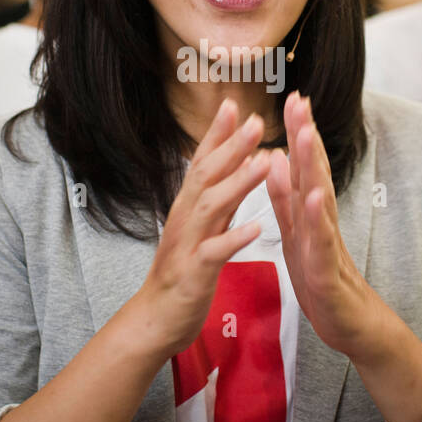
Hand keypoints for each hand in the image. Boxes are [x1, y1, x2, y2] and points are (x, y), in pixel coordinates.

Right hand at [132, 98, 271, 359]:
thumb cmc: (183, 272)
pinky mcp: (194, 272)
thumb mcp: (199, 228)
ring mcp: (188, 244)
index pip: (202, 161)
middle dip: (232, 147)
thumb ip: (215, 199)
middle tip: (256, 121)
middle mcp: (185, 218)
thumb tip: (231, 167)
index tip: (234, 104)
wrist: (157, 318)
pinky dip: (235, 238)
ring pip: (212, 206)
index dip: (217, 133)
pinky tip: (256, 226)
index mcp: (189, 207)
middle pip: (207, 175)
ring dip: (238, 183)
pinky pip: (215, 252)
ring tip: (264, 163)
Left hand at [266, 92, 384, 359]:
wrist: (352, 327)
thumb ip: (285, 199)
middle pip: (314, 172)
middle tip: (299, 99)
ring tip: (306, 135)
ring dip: (314, 166)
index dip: (297, 132)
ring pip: (320, 199)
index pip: (303, 165)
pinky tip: (314, 196)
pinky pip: (322, 243)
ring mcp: (327, 244)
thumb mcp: (296, 235)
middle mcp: (321, 221)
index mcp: (309, 213)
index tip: (292, 96)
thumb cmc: (324, 280)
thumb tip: (275, 159)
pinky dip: (318, 219)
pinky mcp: (327, 272)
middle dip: (306, 135)